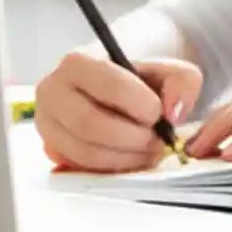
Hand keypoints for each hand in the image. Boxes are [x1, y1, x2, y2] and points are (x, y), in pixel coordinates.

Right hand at [35, 50, 202, 172]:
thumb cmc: (144, 78)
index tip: (159, 113)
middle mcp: (53, 92)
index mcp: (77, 62)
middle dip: (133, 138)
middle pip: (90, 124)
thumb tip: (173, 113)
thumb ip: (183, 83)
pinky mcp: (54, 151)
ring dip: (126, 157)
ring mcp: (48, 124)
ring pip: (86, 151)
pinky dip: (114, 168)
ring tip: (150, 149)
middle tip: (158, 140)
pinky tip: (133, 156)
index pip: (107, 86)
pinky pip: (82, 169)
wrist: (125, 87)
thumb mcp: (172, 70)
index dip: (139, 105)